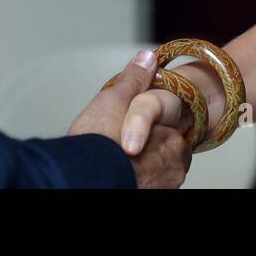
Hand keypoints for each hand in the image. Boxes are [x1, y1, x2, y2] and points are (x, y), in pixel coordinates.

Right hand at [68, 50, 191, 187]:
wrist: (81, 178)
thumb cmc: (97, 142)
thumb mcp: (114, 100)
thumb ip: (134, 80)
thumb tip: (149, 57)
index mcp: (172, 142)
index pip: (170, 135)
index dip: (150, 131)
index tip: (131, 136)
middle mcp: (174, 170)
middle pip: (163, 157)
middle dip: (147, 152)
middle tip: (121, 148)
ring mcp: (163, 189)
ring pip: (155, 176)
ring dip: (141, 170)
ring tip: (115, 162)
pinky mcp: (150, 198)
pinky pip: (146, 187)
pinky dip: (135, 182)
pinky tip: (117, 176)